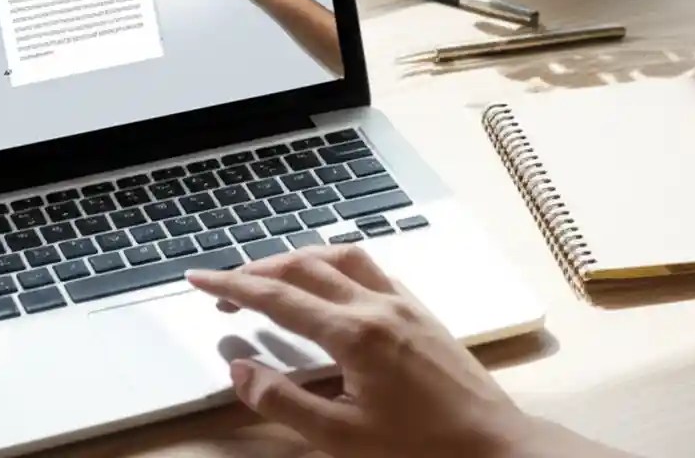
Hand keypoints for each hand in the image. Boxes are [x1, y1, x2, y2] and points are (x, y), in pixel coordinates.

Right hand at [187, 247, 629, 457]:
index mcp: (353, 333)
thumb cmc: (421, 449)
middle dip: (257, 270)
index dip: (232, 286)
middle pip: (304, 266)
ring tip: (270, 275)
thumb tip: (240, 370)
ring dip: (297, 259)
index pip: (277, 297)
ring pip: (339, 256)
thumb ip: (284, 401)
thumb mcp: (341, 438)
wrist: (496, 449)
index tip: (199, 279)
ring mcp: (403, 303)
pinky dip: (335, 264)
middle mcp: (377, 305)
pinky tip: (329, 282)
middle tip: (223, 287)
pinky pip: (370, 268)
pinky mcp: (421, 312)